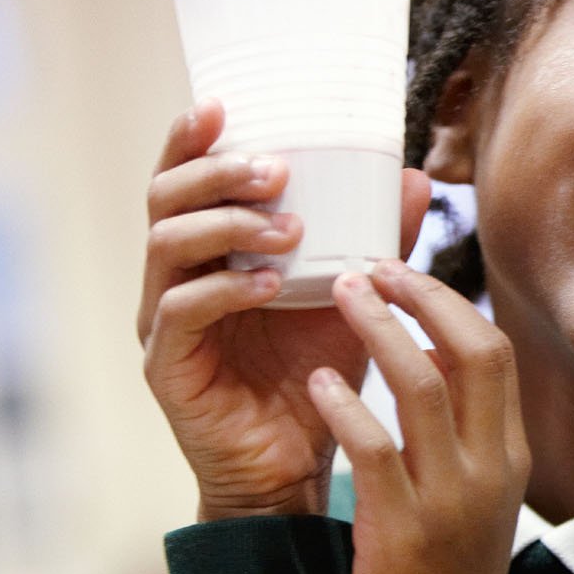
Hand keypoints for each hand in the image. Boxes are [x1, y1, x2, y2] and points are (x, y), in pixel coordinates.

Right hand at [138, 101, 431, 518]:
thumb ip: (375, 239)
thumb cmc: (315, 375)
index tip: (222, 107)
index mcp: (208, 252)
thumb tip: (411, 177)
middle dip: (216, 175)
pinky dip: (224, 291)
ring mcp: (162, 322)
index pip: (185, 180)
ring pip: (166, 247)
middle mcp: (174, 277)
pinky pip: (180, 313)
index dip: (192, 140)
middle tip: (275, 170)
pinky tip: (269, 285)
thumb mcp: (352, 299)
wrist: (297, 467)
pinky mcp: (167, 367)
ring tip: (287, 228)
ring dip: (227, 226)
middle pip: (165, 201)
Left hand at [305, 260, 529, 573]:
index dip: (449, 301)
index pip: (494, 352)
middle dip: (423, 295)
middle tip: (372, 263)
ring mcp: (452, 500)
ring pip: (424, 385)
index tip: (403, 271)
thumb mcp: (473, 503)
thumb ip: (461, 437)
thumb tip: (428, 362)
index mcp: (508, 456)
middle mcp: (491, 469)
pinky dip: (348, 406)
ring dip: (380, 330)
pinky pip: (377, 449)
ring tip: (339, 292)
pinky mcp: (404, 533)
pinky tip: (317, 383)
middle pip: (474, 350)